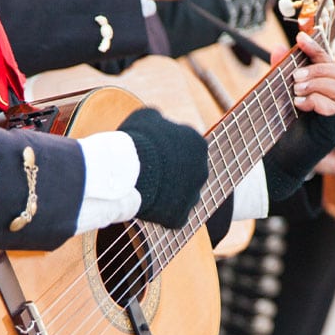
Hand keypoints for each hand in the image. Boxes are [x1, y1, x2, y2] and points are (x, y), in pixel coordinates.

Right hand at [117, 108, 208, 228]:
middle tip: (149, 172)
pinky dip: (159, 212)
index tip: (153, 151)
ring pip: (182, 196)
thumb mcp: (146, 117)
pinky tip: (145, 204)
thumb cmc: (138, 139)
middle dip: (172, 173)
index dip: (168, 150)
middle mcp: (203, 171)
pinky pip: (171, 216)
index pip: (187, 148)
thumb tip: (158, 122)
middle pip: (187, 173)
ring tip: (145, 188)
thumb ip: (159, 120)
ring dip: (168, 193)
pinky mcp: (180, 218)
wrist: (131, 170)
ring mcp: (193, 196)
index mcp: (198, 144)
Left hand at [262, 32, 334, 199]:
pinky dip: (317, 102)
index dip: (317, 47)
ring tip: (297, 92)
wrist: (277, 157)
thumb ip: (280, 71)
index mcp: (326, 88)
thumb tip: (278, 48)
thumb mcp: (277, 93)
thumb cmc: (278, 127)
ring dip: (319, 84)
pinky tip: (300, 105)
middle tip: (295, 79)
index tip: (300, 38)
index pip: (330, 61)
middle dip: (319, 70)